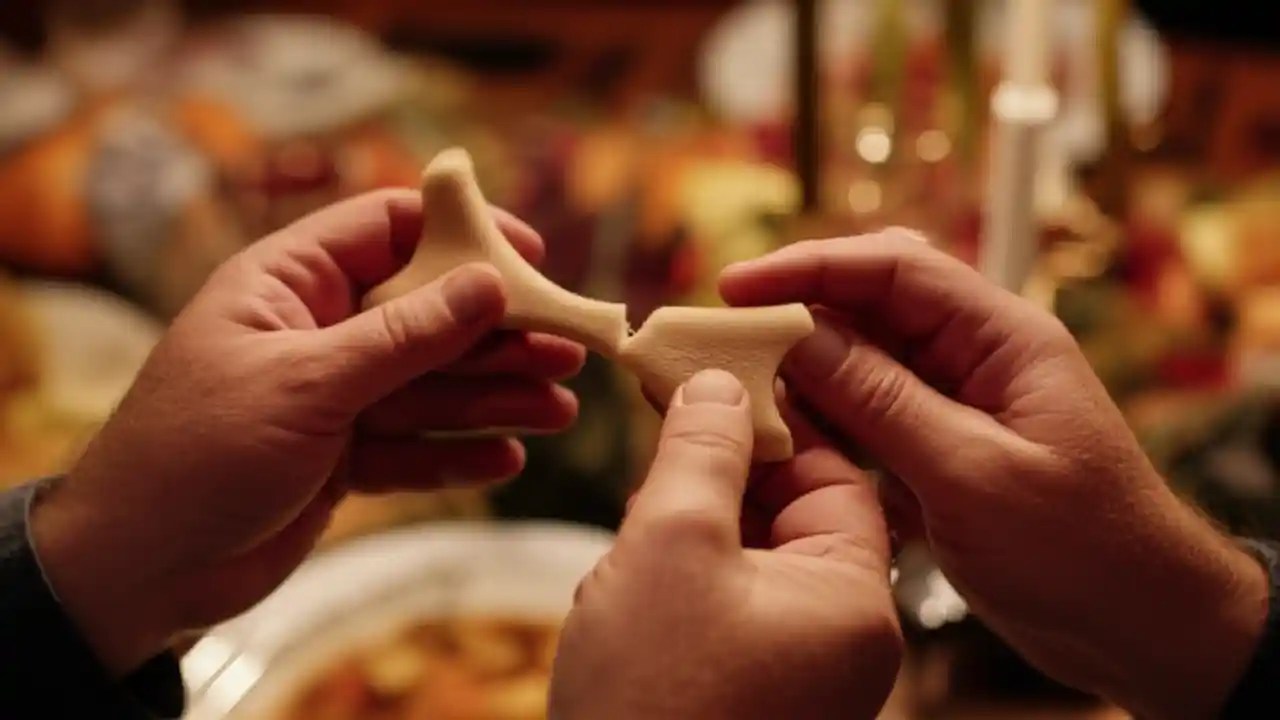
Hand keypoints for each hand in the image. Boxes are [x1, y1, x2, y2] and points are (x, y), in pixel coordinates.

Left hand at [29, 190, 584, 674]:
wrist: (138, 568)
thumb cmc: (201, 452)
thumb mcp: (308, 383)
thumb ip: (404, 337)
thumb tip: (486, 283)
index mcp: (288, 285)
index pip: (387, 229)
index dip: (461, 233)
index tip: (532, 256)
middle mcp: (316, 334)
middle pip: (425, 317)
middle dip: (496, 336)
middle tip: (568, 350)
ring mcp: (330, 400)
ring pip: (428, 389)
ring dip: (492, 400)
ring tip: (558, 409)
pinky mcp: (339, 461)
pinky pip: (412, 449)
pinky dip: (456, 456)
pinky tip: (507, 461)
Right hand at [550, 370, 900, 719]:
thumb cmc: (651, 693)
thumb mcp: (671, 544)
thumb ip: (701, 451)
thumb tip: (717, 382)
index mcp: (852, 601)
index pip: (834, 476)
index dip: (774, 422)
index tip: (714, 382)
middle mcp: (841, 638)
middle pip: (794, 514)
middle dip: (725, 472)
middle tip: (663, 429)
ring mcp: (797, 671)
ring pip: (753, 558)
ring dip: (696, 522)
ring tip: (639, 506)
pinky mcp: (753, 693)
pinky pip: (730, 606)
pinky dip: (687, 575)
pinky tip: (635, 568)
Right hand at [720, 230, 1268, 718]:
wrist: (1142, 628)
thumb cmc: (1083, 549)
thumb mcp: (971, 474)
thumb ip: (882, 401)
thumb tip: (798, 338)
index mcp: (1004, 338)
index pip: (894, 268)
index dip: (810, 268)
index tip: (736, 287)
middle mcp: (979, 359)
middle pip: (872, 307)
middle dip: (798, 312)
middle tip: (725, 335)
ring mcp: (960, 406)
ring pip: (865, 365)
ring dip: (806, 373)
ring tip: (740, 391)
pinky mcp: (945, 454)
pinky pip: (873, 421)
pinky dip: (830, 426)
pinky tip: (788, 444)